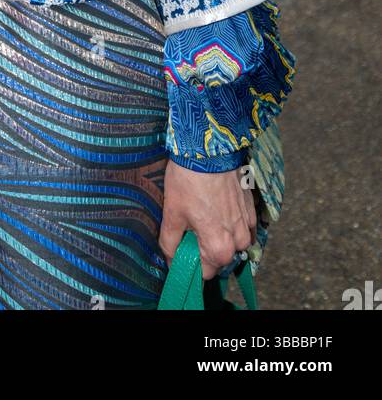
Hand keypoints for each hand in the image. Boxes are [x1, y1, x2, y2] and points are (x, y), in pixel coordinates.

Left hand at [160, 158, 256, 280]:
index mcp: (219, 247)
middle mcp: (238, 240)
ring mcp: (248, 224)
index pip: (205, 273)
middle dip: (204, 247)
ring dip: (219, 233)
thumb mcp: (172, 213)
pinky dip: (229, 221)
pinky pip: (241, 225)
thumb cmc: (189, 180)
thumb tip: (170, 259)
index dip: (190, 263)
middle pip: (220, 257)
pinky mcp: (251, 208)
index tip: (180, 249)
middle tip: (189, 225)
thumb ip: (170, 243)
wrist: (210, 148)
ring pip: (232, 241)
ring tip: (202, 211)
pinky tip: (215, 205)